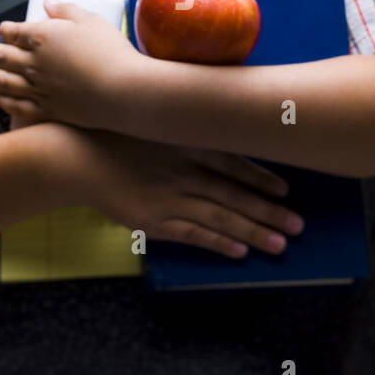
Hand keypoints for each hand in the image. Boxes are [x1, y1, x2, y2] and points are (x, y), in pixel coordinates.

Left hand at [0, 0, 139, 130]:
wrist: (120, 91)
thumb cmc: (109, 51)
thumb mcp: (90, 21)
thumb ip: (67, 11)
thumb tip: (49, 4)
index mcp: (42, 37)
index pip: (16, 31)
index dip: (7, 30)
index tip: (1, 29)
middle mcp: (34, 63)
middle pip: (1, 56)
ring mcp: (39, 88)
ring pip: (4, 82)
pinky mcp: (48, 109)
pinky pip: (18, 106)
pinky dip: (5, 101)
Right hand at [73, 129, 304, 258]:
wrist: (76, 157)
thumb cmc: (114, 136)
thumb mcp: (153, 123)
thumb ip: (182, 127)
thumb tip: (212, 127)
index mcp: (186, 143)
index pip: (234, 162)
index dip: (261, 178)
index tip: (285, 189)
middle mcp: (184, 170)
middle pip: (235, 194)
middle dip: (269, 211)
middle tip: (299, 225)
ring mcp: (171, 197)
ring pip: (221, 218)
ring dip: (254, 231)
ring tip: (281, 243)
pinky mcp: (155, 220)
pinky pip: (194, 234)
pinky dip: (219, 243)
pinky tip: (241, 251)